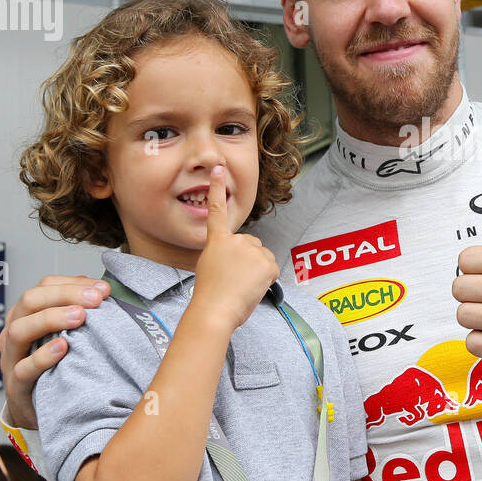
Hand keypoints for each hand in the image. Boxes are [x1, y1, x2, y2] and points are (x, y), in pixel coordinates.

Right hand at [0, 275, 110, 428]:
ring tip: (80, 317)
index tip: (103, 288)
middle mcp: (15, 331)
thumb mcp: (68, 334)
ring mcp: (12, 359)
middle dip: (65, 295)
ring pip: (19, 330)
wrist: (41, 409)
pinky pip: (24, 369)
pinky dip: (42, 356)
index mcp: (28, 313)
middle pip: (30, 301)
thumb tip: (110, 293)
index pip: (45, 286)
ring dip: (51, 319)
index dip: (73, 283)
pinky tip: (63, 347)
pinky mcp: (16, 386)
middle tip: (96, 299)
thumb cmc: (58, 365)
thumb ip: (82, 313)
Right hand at [189, 164, 279, 331]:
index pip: (217, 210)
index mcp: (217, 241)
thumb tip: (240, 264)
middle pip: (250, 246)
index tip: (218, 170)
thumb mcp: (210, 269)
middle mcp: (235, 240)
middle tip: (234, 280)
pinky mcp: (267, 262)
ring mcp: (252, 250)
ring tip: (241, 285)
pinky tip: (253, 287)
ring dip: (256, 271)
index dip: (217, 189)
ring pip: (262, 258)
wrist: (215, 310)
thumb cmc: (210, 296)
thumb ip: (225, 257)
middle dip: (247, 261)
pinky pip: (271, 269)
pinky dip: (266, 280)